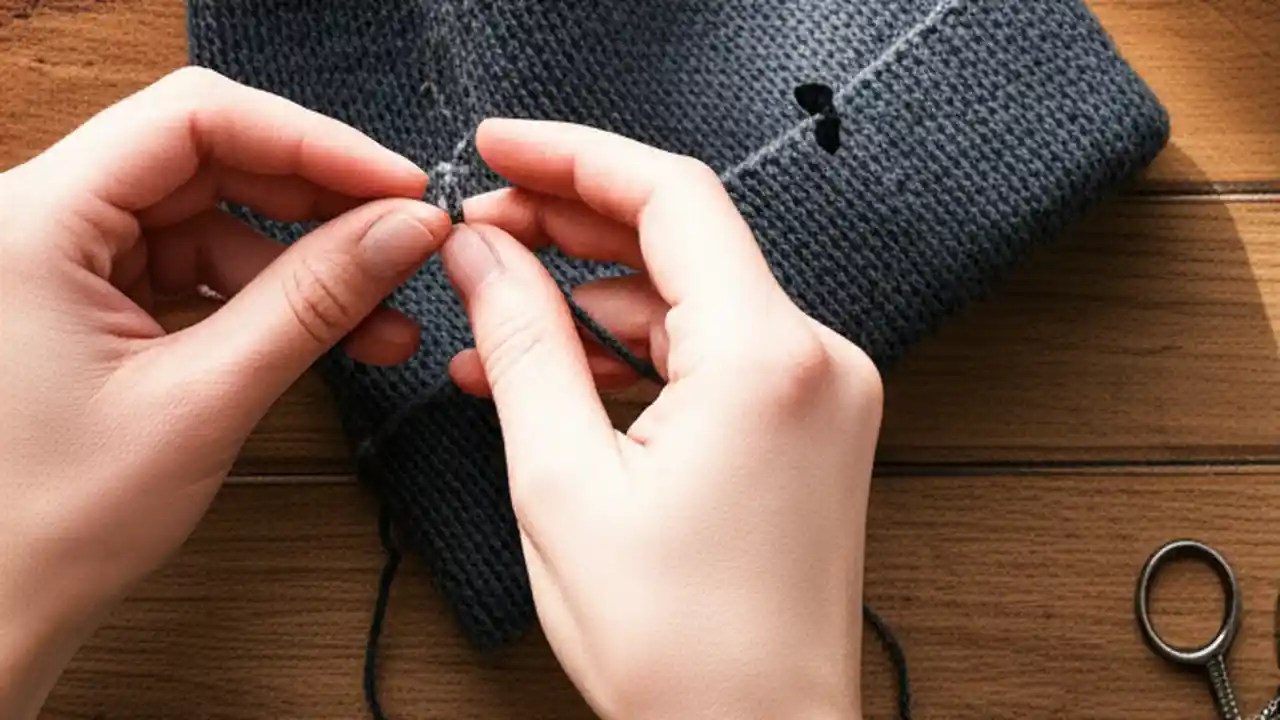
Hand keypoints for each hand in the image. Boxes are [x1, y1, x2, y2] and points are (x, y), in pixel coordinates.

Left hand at [0, 68, 448, 716]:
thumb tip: (404, 230)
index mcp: (31, 224)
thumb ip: (313, 301)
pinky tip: (333, 330)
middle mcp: (36, 222)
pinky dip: (268, 296)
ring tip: (385, 314)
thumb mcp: (204, 400)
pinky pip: (196, 266)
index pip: (193, 120)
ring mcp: (62, 259)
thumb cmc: (46, 525)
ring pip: (212, 217)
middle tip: (405, 238)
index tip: (395, 183)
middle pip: (208, 161)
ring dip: (305, 263)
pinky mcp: (88, 296)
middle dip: (318, 203)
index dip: (311, 142)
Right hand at [444, 120, 881, 718]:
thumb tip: (482, 258)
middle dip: (571, 227)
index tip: (500, 148)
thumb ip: (521, 347)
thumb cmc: (680, 649)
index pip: (670, 196)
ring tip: (497, 319)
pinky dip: (636, 352)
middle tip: (479, 233)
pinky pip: (712, 354)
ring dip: (593, 298)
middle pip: (681, 240)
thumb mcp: (563, 484)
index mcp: (764, 361)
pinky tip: (559, 372)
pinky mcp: (809, 426)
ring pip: (690, 299)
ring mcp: (821, 394)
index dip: (573, 158)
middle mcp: (815, 360)